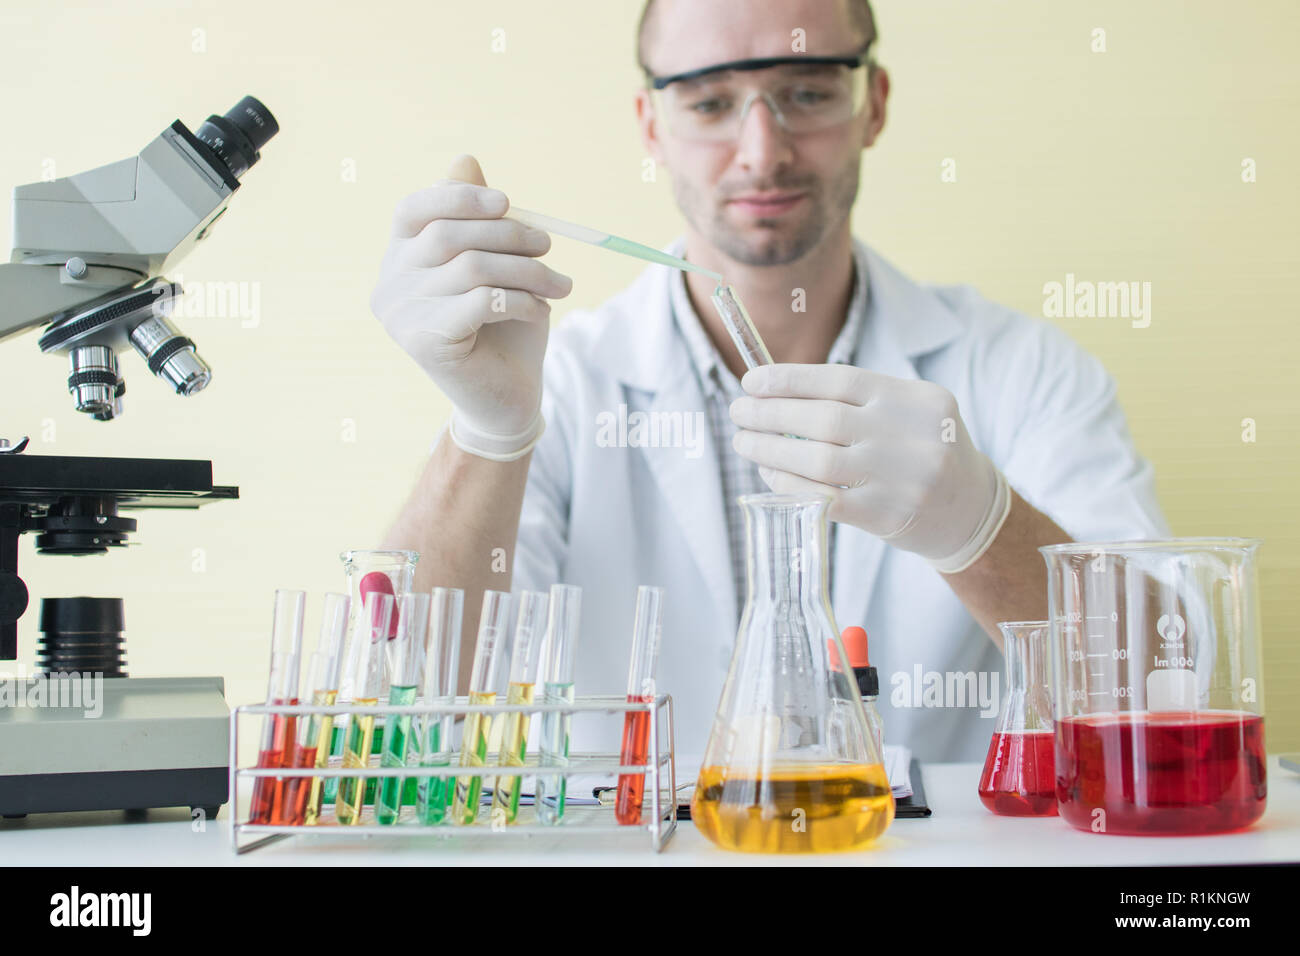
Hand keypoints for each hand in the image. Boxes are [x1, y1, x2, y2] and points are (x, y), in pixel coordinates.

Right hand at [369, 155, 572, 459]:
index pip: (414, 209)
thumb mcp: (494, 264)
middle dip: (508, 234)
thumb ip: (477, 218)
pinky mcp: (425, 343)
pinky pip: (482, 302)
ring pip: (472, 268)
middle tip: (549, 246)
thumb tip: (464, 159)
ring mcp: (401, 316)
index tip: (507, 202)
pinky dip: (521, 301)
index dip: (459, 198)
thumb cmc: (501, 327)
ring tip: (560, 284)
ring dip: (527, 271)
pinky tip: (540, 311)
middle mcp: (388, 284)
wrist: (505, 397)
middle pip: (448, 235)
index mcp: (398, 257)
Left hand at [729, 364, 1010, 572]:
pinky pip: (823, 497)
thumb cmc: (924, 451)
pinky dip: (788, 485)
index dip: (790, 379)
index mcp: (915, 399)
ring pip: (818, 458)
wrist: (971, 510)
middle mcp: (909, 435)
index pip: (841, 380)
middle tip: (738, 412)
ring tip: (743, 442)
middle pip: (824, 418)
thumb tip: (778, 391)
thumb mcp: (909, 412)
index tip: (751, 380)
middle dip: (771, 414)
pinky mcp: (885, 516)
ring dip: (770, 450)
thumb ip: (858, 400)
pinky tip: (768, 474)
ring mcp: (898, 478)